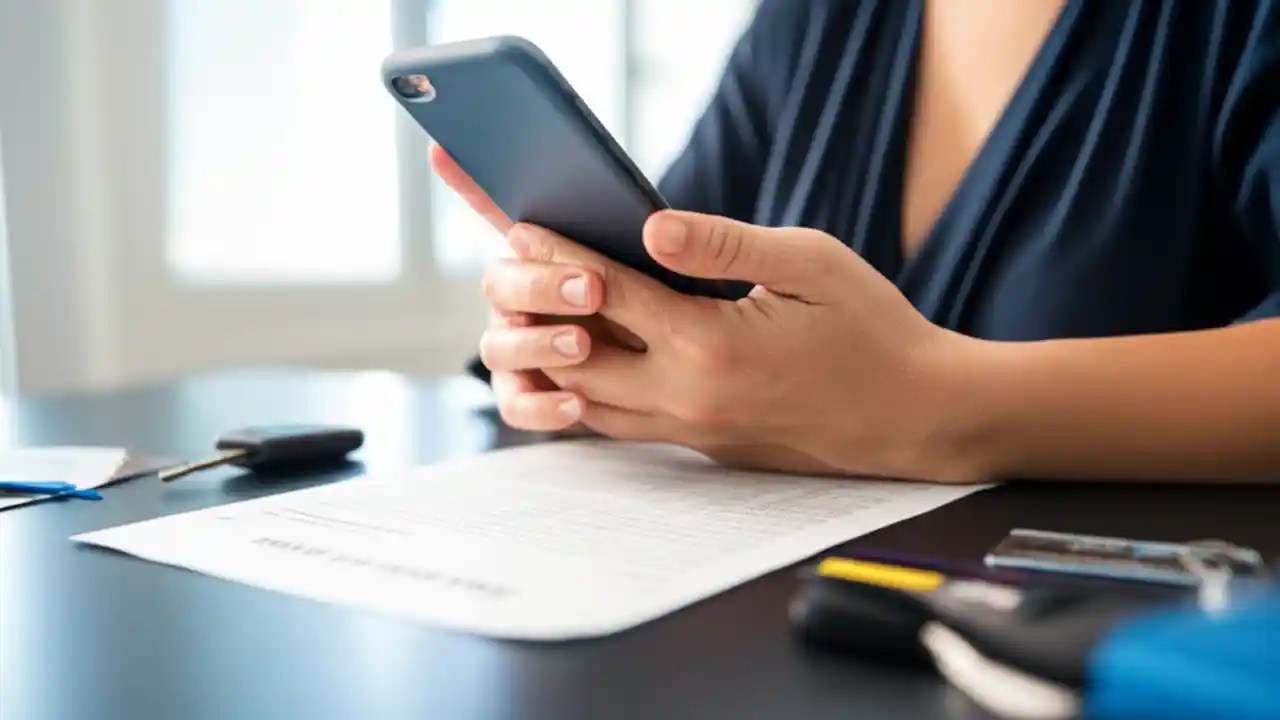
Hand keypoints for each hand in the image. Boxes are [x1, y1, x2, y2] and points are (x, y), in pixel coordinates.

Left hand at [432, 144, 980, 480]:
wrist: (917, 416)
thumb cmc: (873, 331)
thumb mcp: (812, 265)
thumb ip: (726, 245)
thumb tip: (652, 226)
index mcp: (711, 345)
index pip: (607, 295)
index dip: (558, 257)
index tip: (518, 227)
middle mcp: (688, 399)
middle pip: (576, 358)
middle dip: (536, 313)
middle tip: (507, 274)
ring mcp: (693, 433)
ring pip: (589, 406)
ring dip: (551, 365)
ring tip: (526, 324)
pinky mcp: (704, 450)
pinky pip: (623, 427)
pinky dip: (587, 398)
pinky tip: (578, 367)